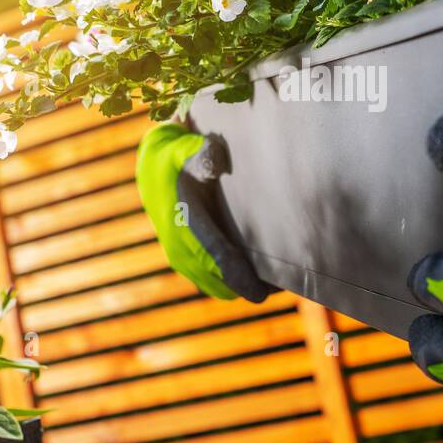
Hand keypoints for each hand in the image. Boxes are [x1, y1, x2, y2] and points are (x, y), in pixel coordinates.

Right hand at [136, 123, 274, 302]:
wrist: (154, 174)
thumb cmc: (177, 161)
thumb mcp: (186, 151)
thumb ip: (202, 154)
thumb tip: (216, 160)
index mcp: (183, 226)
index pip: (216, 258)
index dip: (240, 277)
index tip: (264, 291)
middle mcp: (182, 251)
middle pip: (224, 284)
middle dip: (253, 286)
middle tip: (289, 277)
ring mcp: (185, 262)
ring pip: (222, 289)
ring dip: (247, 287)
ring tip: (280, 276)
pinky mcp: (191, 266)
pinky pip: (218, 286)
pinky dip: (238, 284)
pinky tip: (262, 272)